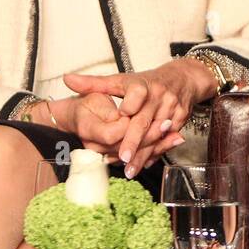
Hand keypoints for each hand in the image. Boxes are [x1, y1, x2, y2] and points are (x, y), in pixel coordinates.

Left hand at [63, 59, 215, 178]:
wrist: (182, 78)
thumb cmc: (145, 82)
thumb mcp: (120, 80)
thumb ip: (93, 83)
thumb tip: (67, 79)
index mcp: (142, 85)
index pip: (136, 94)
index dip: (130, 105)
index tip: (121, 115)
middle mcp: (158, 96)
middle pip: (145, 120)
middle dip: (134, 140)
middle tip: (123, 157)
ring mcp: (171, 108)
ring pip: (157, 135)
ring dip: (144, 153)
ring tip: (130, 170)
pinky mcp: (181, 119)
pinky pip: (167, 139)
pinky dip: (156, 153)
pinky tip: (144, 165)